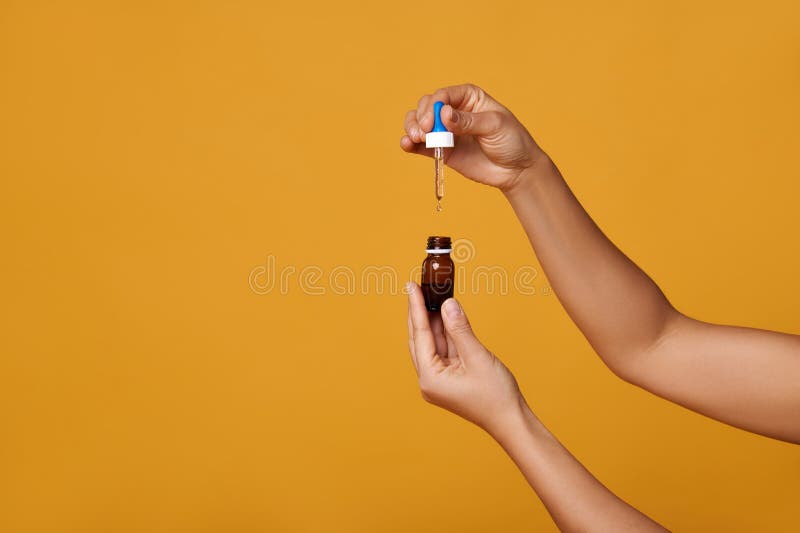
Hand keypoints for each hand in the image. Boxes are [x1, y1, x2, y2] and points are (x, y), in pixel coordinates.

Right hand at [400, 84, 544, 190]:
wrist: (516, 170)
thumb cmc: (512, 141)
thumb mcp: (494, 126)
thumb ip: (468, 121)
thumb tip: (444, 115)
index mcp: (468, 97)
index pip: (443, 95)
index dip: (433, 106)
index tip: (432, 121)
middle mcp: (453, 111)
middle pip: (426, 107)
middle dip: (421, 117)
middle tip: (424, 132)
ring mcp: (446, 131)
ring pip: (419, 123)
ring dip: (413, 128)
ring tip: (416, 139)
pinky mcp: (441, 150)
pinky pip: (421, 145)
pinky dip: (410, 144)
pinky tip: (407, 145)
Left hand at [406, 282, 522, 434]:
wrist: (511, 421)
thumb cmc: (496, 396)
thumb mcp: (477, 356)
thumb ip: (460, 329)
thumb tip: (447, 304)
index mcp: (430, 377)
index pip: (420, 334)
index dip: (415, 307)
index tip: (410, 286)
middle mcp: (429, 380)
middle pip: (420, 339)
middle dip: (420, 312)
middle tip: (417, 286)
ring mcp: (439, 380)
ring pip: (432, 343)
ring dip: (434, 321)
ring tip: (432, 295)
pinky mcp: (449, 379)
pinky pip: (444, 350)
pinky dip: (445, 333)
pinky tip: (446, 315)